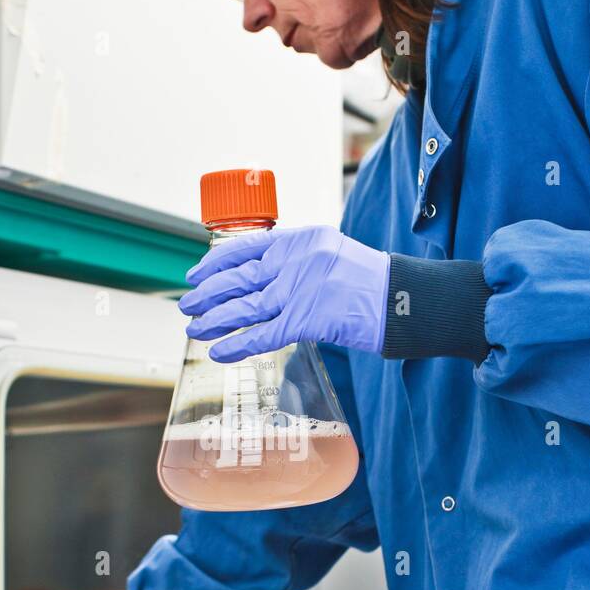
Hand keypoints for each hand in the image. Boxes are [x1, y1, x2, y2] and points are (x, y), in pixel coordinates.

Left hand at [178, 225, 389, 362]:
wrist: (402, 300)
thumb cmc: (370, 282)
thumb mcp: (332, 254)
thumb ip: (297, 262)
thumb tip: (260, 280)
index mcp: (301, 239)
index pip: (246, 247)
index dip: (215, 262)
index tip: (195, 273)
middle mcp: (297, 260)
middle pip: (239, 278)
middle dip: (207, 293)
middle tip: (186, 305)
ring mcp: (301, 290)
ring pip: (245, 307)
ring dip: (214, 319)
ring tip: (194, 328)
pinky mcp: (307, 320)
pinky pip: (263, 335)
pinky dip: (238, 344)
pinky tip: (219, 350)